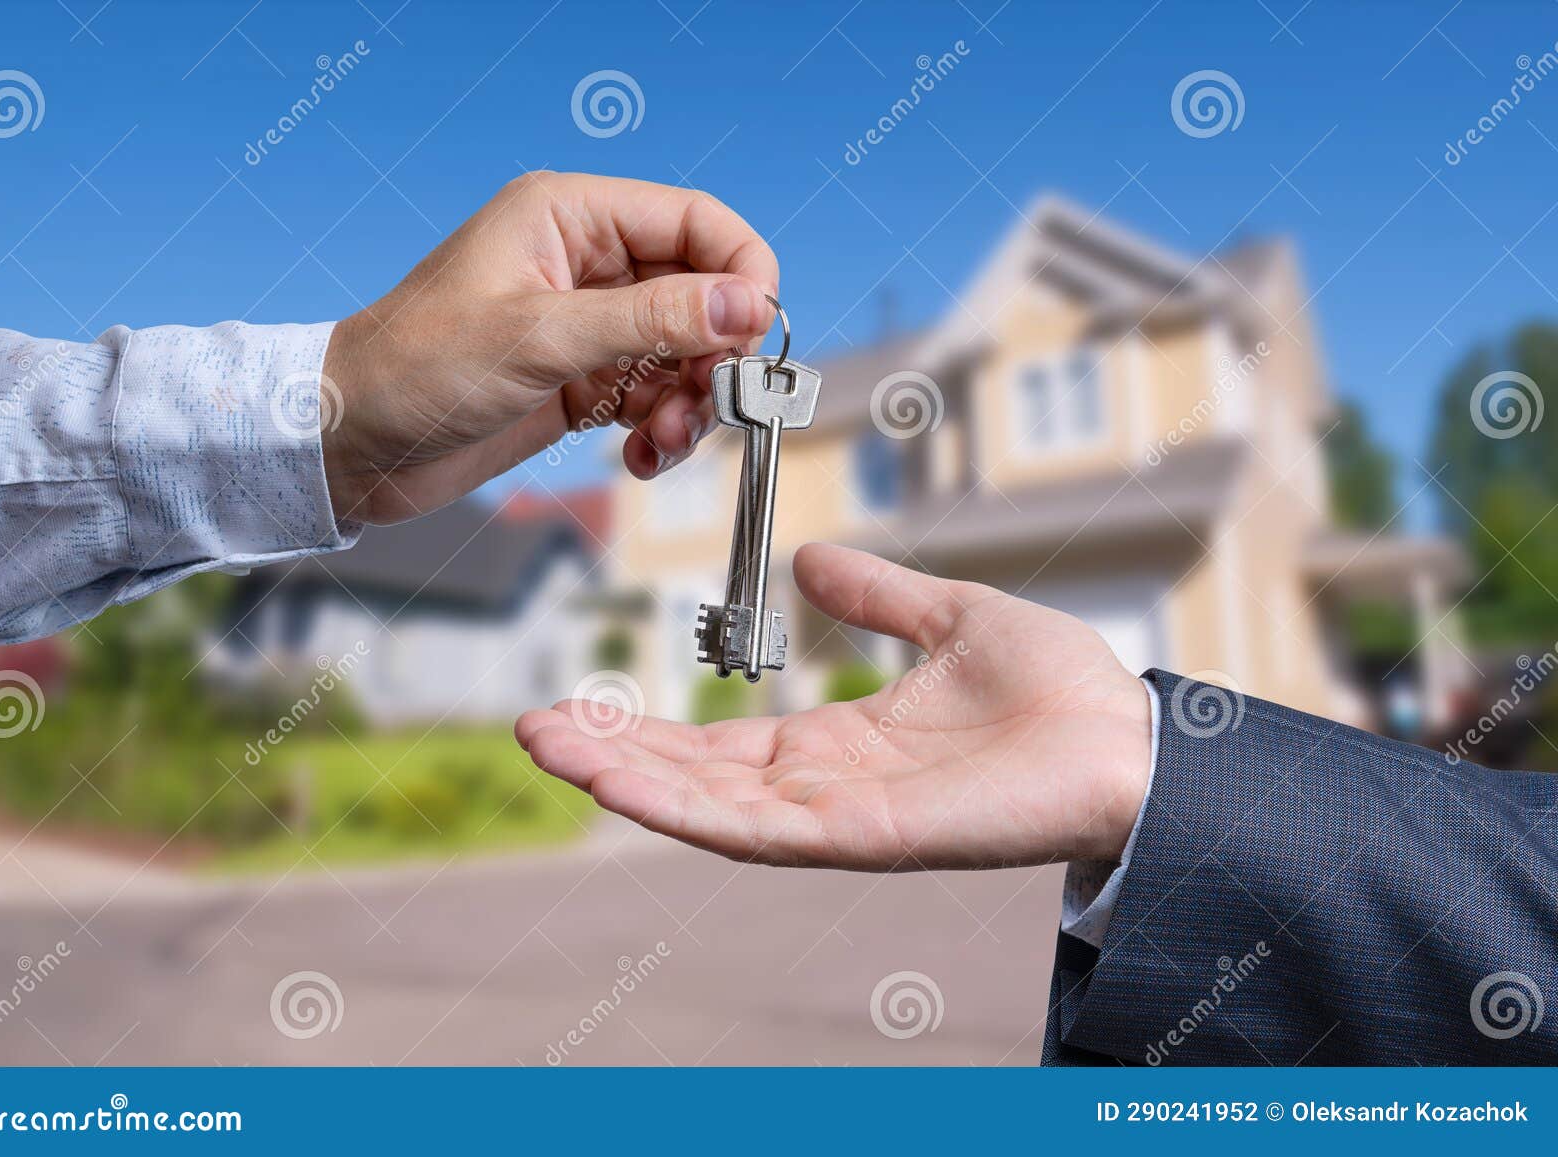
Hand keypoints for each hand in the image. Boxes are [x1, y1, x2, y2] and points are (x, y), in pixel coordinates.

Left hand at [320, 171, 778, 523]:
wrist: (353, 445)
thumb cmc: (416, 368)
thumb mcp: (540, 338)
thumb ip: (651, 319)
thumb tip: (748, 304)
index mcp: (571, 216)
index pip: (695, 223)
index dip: (742, 273)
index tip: (756, 335)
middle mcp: (588, 263)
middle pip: (702, 294)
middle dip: (715, 355)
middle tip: (707, 406)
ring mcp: (588, 325)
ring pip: (686, 354)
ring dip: (692, 403)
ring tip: (664, 441)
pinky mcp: (582, 380)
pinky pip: (656, 396)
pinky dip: (663, 429)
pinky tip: (643, 455)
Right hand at [515, 544, 1152, 869]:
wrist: (1130, 738)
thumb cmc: (1057, 691)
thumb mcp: (949, 617)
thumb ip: (877, 595)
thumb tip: (810, 561)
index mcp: (837, 744)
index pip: (717, 742)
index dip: (648, 727)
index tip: (582, 700)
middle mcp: (824, 790)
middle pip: (695, 779)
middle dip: (614, 755)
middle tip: (533, 726)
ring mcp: (839, 819)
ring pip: (708, 808)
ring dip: (625, 778)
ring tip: (549, 745)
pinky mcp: (865, 836)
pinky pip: (757, 829)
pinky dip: (682, 806)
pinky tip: (619, 779)